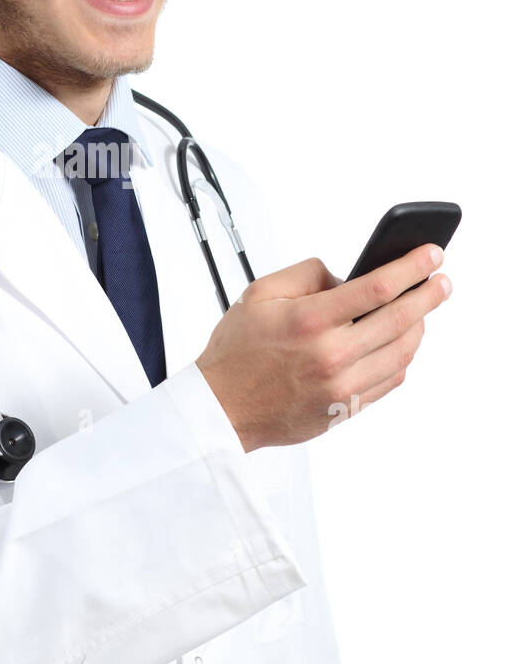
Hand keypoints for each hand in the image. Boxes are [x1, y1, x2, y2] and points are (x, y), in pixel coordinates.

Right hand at [195, 244, 451, 451]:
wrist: (221, 409)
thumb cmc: (237, 352)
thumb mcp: (259, 294)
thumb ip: (307, 274)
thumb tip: (346, 276)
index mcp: (309, 321)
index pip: (377, 287)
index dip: (411, 267)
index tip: (431, 254)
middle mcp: (331, 355)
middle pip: (401, 319)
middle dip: (429, 294)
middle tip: (441, 281)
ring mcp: (342, 387)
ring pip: (402, 352)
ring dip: (419, 326)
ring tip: (422, 310)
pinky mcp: (345, 408)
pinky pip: (391, 380)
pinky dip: (403, 357)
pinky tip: (401, 342)